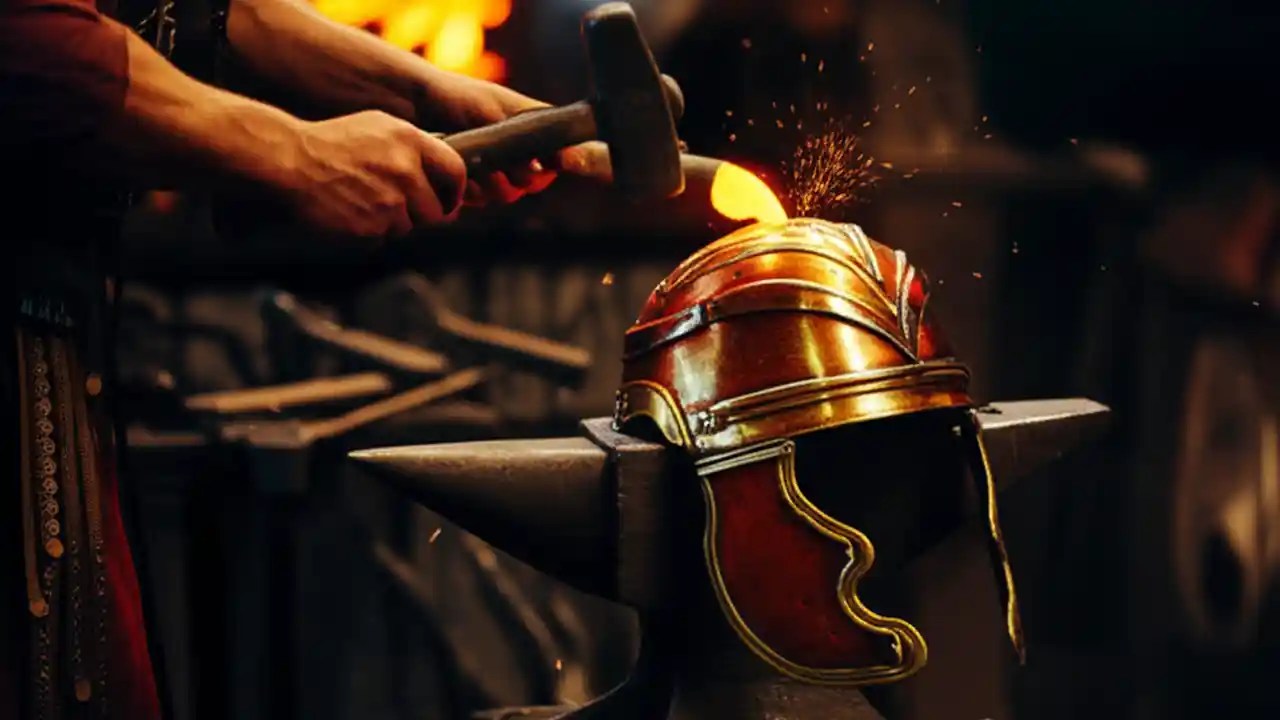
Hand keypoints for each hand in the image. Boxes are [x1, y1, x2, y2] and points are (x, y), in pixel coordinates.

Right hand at [274, 110, 465, 240]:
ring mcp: (390, 201)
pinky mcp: (372, 226)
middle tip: (397, 205)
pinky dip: (372, 232)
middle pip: (436, 210)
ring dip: (394, 222)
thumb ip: (416, 148)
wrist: (290, 161)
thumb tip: (447, 173)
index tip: (447, 200)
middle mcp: (405, 171)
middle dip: (422, 214)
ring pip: (410, 227)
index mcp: (411, 141)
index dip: (454, 192)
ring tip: (365, 202)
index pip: (456, 172)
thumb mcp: (379, 128)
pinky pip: (384, 238)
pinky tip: (352, 212)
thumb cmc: (332, 142)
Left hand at [415, 71, 576, 206]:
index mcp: (531, 127)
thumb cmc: (455, 96)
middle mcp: (516, 150)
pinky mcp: (471, 183)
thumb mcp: (491, 109)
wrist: (410, 104)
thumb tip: (541, 169)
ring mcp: (494, 168)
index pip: (559, 156)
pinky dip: (471, 191)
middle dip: (515, 179)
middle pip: (533, 182)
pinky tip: (458, 174)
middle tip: (496, 166)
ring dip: (491, 185)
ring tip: (472, 166)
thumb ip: (519, 138)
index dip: (552, 164)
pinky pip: (482, 199)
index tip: (540, 165)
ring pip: (507, 194)